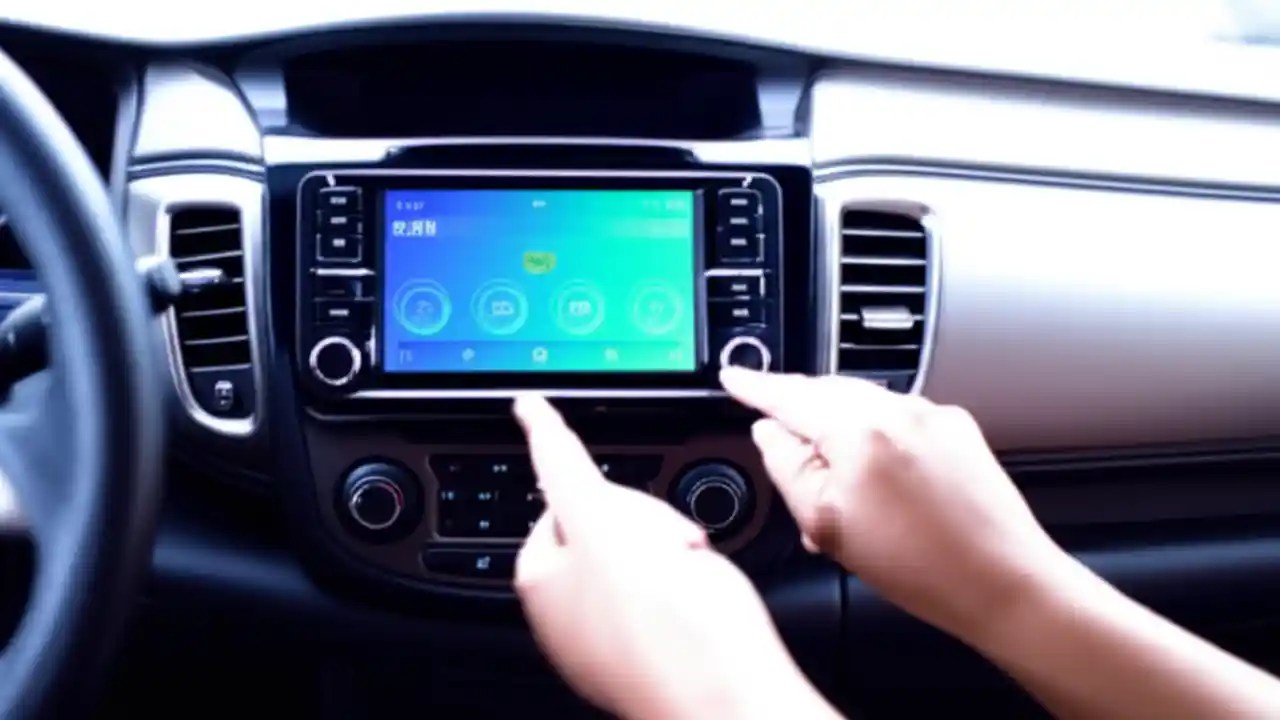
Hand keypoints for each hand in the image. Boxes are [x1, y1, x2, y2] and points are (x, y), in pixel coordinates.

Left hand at [512, 395, 838, 719]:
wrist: (728, 694)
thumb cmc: (664, 615)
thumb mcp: (601, 514)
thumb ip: (562, 462)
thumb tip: (529, 411)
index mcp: (538, 579)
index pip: (559, 500)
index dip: (604, 492)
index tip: (631, 504)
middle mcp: (563, 618)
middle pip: (605, 531)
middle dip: (645, 525)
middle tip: (672, 542)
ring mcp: (606, 643)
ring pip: (643, 565)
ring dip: (672, 555)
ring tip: (695, 572)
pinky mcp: (650, 659)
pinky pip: (670, 602)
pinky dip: (691, 592)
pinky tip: (706, 601)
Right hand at [720, 367, 1062, 637]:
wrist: (1003, 582)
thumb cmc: (920, 565)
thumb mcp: (826, 524)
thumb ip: (787, 468)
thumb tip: (769, 433)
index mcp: (858, 430)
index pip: (789, 394)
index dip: (755, 385)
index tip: (733, 376)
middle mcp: (898, 409)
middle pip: (826, 393)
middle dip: (798, 413)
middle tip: (780, 449)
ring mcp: (932, 415)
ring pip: (862, 406)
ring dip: (837, 432)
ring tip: (835, 492)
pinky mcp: (957, 428)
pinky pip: (897, 420)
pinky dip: (874, 441)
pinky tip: (875, 487)